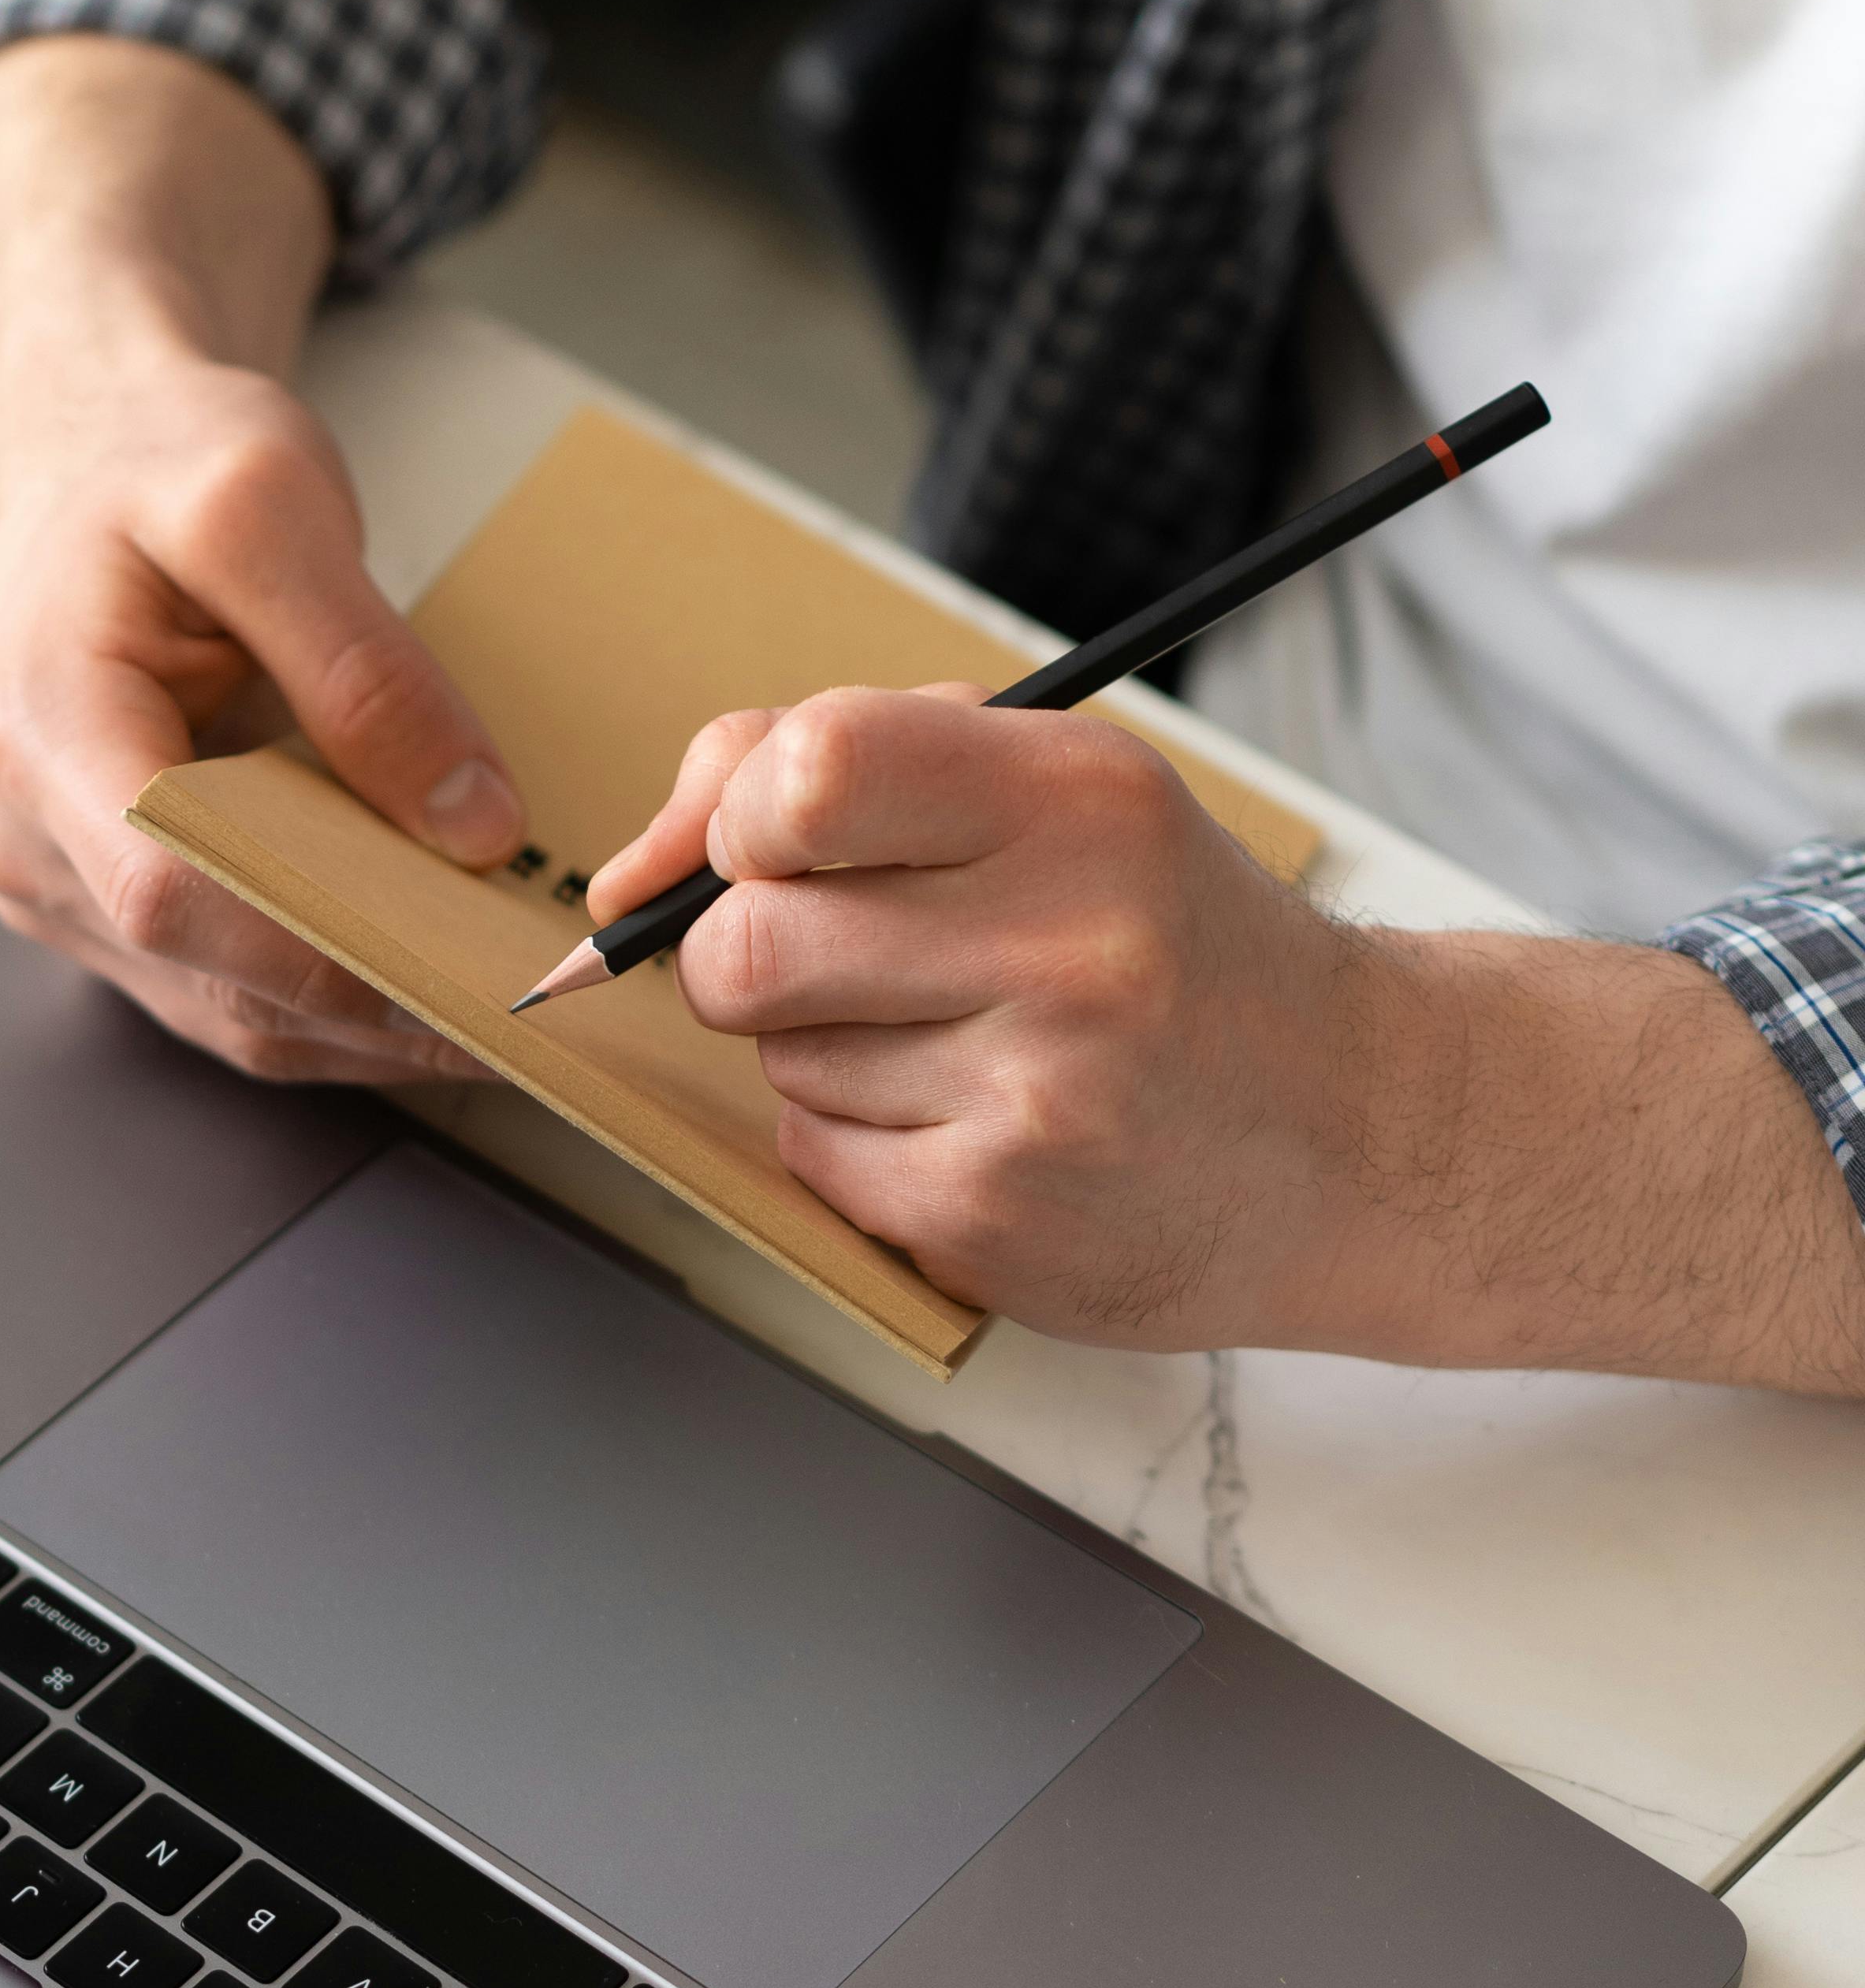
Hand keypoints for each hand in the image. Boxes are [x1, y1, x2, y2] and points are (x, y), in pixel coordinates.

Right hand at [0, 36, 524, 1085]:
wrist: (99, 459)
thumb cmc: (163, 462)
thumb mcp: (270, 506)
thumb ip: (367, 670)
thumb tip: (473, 829)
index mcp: (37, 727)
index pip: (170, 885)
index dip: (324, 941)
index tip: (472, 959)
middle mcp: (20, 834)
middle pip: (211, 971)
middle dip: (380, 992)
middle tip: (536, 996)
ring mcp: (55, 886)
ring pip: (229, 1011)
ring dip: (374, 1016)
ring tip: (510, 994)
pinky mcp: (106, 910)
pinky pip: (233, 991)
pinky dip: (343, 994)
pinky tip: (438, 974)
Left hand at [595, 686, 1864, 1383]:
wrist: (1361, 1130)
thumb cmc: (1168, 939)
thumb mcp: (1050, 792)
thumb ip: (834, 768)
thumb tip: (626, 875)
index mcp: (1076, 797)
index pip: (805, 773)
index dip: (737, 819)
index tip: (770, 849)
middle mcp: (1072, 939)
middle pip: (743, 945)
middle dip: (748, 959)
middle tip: (844, 964)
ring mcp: (1042, 1092)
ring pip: (776, 1057)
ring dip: (818, 1052)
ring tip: (960, 1044)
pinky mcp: (1004, 1219)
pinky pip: (814, 1159)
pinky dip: (857, 1146)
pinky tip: (975, 1126)